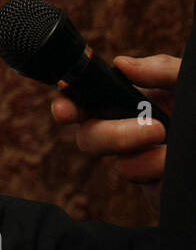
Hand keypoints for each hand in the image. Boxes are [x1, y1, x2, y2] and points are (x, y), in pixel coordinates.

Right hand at [50, 54, 176, 182]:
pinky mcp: (150, 184)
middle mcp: (127, 129)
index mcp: (130, 101)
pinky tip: (174, 160)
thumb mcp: (188, 81)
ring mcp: (138, 159)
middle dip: (108, 132)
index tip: (66, 108)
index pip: (84, 99)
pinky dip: (153, 164)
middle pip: (87, 134)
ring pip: (109, 157)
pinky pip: (134, 174)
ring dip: (133, 144)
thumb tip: (121, 64)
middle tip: (150, 128)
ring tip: (165, 137)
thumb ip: (160, 68)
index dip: (67, 102)